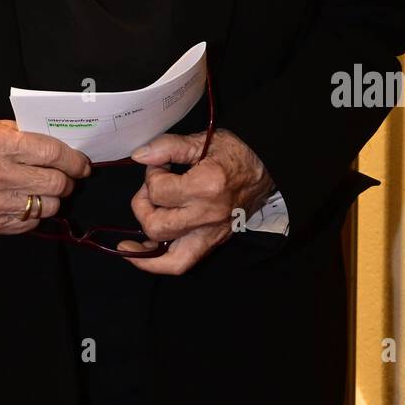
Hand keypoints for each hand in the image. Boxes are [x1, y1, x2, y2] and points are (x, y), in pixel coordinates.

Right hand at [0, 119, 90, 234]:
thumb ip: (31, 134)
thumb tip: (70, 148)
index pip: (52, 154)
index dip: (74, 160)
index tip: (83, 164)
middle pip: (55, 183)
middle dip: (68, 180)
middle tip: (66, 176)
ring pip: (48, 205)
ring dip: (53, 197)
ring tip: (43, 188)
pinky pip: (32, 221)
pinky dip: (35, 211)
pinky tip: (25, 199)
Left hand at [117, 127, 274, 274]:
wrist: (267, 170)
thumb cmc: (236, 154)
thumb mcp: (204, 140)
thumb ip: (168, 146)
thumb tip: (139, 156)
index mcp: (206, 186)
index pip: (158, 191)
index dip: (151, 174)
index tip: (160, 164)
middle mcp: (208, 216)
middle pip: (156, 225)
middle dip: (142, 205)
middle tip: (152, 188)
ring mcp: (212, 233)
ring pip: (166, 257)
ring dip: (145, 242)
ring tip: (137, 230)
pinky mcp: (213, 243)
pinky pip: (181, 264)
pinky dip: (156, 263)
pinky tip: (139, 254)